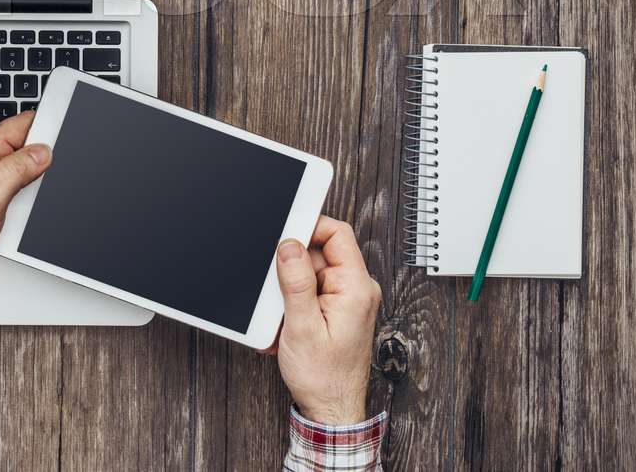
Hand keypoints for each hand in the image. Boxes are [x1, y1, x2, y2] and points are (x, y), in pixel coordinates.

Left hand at [0, 111, 51, 286]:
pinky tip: (22, 212)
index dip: (46, 128)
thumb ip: (15, 171)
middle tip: (44, 182)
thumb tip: (42, 152)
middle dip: (43, 160)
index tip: (64, 142)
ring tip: (27, 202)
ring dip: (34, 183)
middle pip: (26, 146)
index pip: (21, 124)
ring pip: (25, 170)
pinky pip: (18, 190)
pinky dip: (26, 199)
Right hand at [273, 215, 381, 425]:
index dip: (309, 227)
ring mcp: (347, 300)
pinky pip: (311, 291)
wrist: (331, 409)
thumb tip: (289, 246)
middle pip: (319, 252)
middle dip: (292, 268)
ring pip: (310, 272)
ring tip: (285, 318)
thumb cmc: (324, 377)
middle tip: (279, 293)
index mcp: (356, 288)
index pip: (337, 234)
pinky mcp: (336, 310)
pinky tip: (289, 324)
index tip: (284, 232)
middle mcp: (356, 291)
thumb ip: (296, 282)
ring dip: (291, 290)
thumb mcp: (302, 327)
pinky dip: (294, 303)